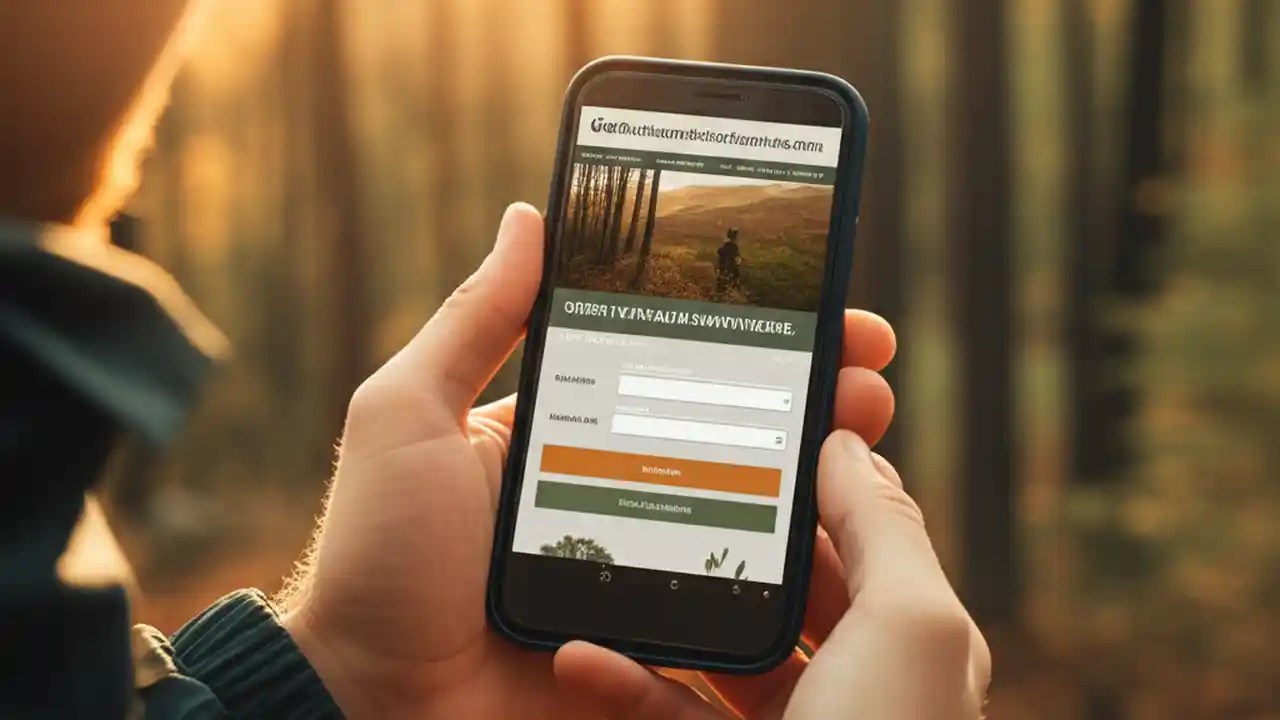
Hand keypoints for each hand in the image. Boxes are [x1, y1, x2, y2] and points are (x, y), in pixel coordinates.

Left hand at [280, 203, 898, 717]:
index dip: (752, 339)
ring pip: (754, 518)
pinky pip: (740, 607)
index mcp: (568, 435)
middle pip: (734, 438)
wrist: (369, 702)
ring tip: (869, 447)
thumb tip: (529, 219)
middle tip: (867, 377)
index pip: (677, 371)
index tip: (823, 312)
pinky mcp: (659, 639)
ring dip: (824, 482)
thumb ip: (472, 322)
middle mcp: (616, 493)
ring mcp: (643, 570)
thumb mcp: (409, 416)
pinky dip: (794, 576)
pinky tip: (839, 545)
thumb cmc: (379, 559)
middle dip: (812, 401)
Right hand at [552, 434, 990, 718]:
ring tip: (605, 555)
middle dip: (723, 532)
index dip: (812, 474)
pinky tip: (578, 655)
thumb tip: (849, 446)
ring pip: (715, 647)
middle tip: (658, 473)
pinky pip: (669, 711)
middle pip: (781, 580)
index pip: (860, 530)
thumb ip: (884, 528)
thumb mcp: (914, 624)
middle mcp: (857, 681)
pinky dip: (623, 683)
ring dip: (658, 605)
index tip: (747, 423)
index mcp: (912, 637)